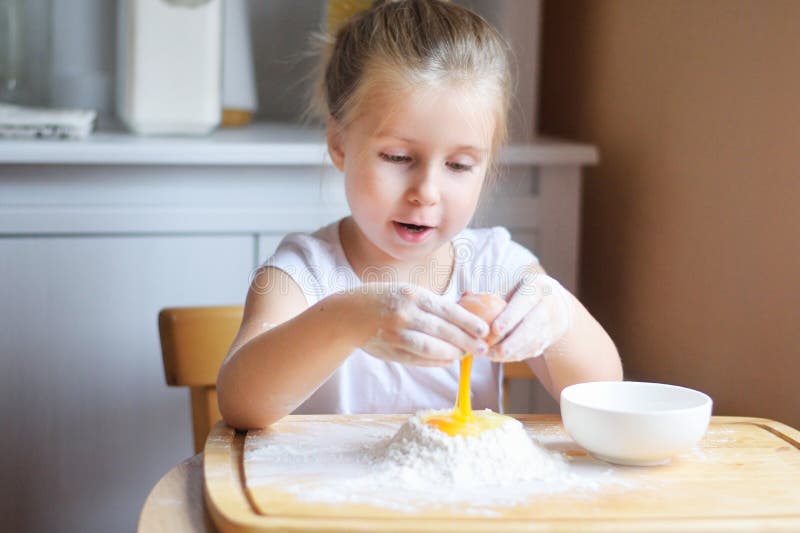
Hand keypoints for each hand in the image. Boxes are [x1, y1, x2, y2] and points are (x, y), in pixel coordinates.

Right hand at [356, 283, 489, 366]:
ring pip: (432, 348)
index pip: (447, 310)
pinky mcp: (390, 350)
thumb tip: (463, 318)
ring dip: (453, 353)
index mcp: (412, 295)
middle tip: (483, 347)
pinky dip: (437, 360)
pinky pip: (419, 359)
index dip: (468, 322)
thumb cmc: (383, 300)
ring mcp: (396, 334)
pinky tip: (449, 359)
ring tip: (466, 354)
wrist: (347, 315)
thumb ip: (430, 304)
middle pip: (443, 331)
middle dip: (466, 341)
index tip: (484, 329)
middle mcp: (404, 314)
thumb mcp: (406, 292)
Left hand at [486, 272, 573, 361]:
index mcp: (537, 288)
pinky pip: (532, 351)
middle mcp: (548, 307)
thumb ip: (491, 294)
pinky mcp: (549, 340)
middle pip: (531, 327)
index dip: (510, 317)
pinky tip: (500, 357)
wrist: (555, 304)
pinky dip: (515, 356)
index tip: (495, 330)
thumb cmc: (524, 294)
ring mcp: (551, 326)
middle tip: (491, 352)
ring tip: (490, 356)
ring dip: (511, 353)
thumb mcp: (513, 288)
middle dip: (511, 342)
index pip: (525, 302)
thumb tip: (464, 295)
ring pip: (532, 343)